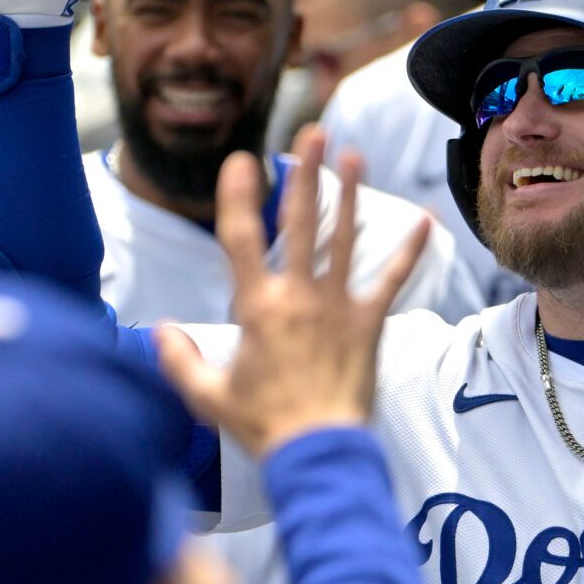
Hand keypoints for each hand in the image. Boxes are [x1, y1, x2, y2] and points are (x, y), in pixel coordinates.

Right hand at [155, 127, 429, 458]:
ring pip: (344, 239)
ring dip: (350, 194)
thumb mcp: (206, 397)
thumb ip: (178, 360)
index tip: (241, 159)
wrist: (317, 451)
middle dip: (306, 173)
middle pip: (300, 222)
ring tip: (355, 155)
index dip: (239, 195)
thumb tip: (158, 332)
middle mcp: (297, 296)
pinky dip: (407, 251)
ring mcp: (337, 307)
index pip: (240, 237)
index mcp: (255, 307)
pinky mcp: (368, 324)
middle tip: (315, 131)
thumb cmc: (261, 426)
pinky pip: (391, 280)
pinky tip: (424, 221)